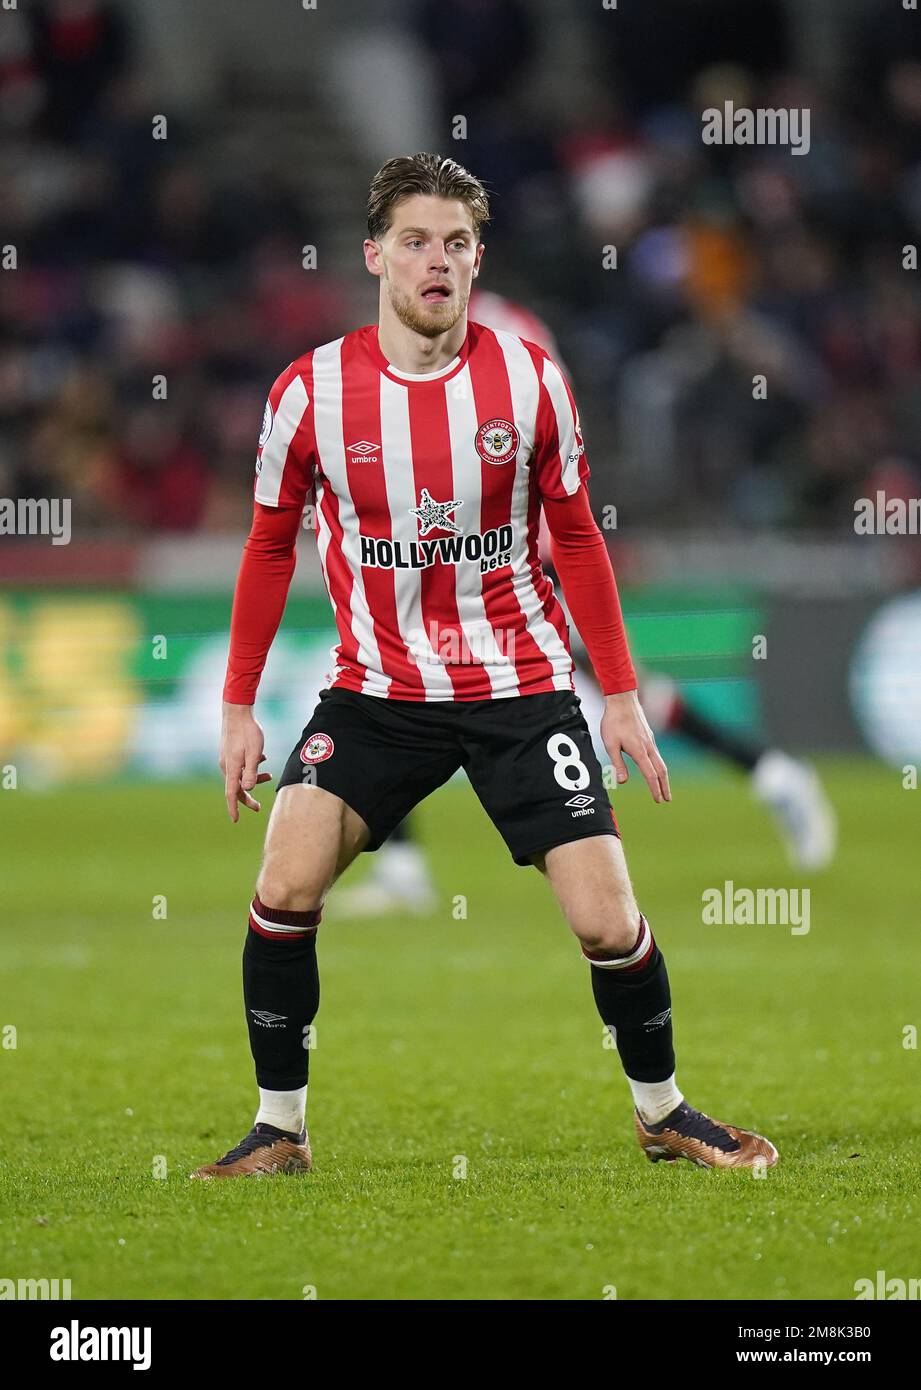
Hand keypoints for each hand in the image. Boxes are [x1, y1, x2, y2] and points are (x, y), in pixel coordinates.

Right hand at [220, 702, 271, 821]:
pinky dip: (251, 767)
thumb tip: (248, 790)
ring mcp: (227, 758)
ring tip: (269, 776)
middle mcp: (226, 765)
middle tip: (259, 807)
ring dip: (253, 779)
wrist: (237, 711)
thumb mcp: (254, 753)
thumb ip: (251, 772)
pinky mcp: (230, 752)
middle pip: (236, 787)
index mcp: (231, 768)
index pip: (231, 793)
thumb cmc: (248, 732)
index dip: (234, 808)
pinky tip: (262, 759)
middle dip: (247, 798)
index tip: (236, 820)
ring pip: (239, 776)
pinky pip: (240, 766)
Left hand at [601, 689, 670, 803]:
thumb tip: (622, 781)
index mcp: (640, 751)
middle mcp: (649, 747)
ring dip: (663, 777)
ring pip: (661, 762)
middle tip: (667, 799)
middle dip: (664, 786)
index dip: (654, 789)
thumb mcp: (610, 744)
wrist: (622, 700)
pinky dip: (659, 765)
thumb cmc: (614, 721)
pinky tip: (655, 767)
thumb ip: (617, 763)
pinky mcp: (649, 735)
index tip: (658, 800)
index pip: (650, 775)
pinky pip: (657, 754)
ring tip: (664, 787)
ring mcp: (650, 741)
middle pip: (661, 770)